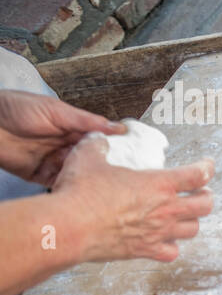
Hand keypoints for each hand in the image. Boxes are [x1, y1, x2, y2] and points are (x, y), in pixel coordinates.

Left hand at [0, 89, 123, 185]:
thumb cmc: (14, 108)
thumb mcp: (55, 110)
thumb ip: (85, 121)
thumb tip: (117, 127)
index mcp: (73, 129)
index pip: (101, 139)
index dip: (116, 147)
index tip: (134, 155)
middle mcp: (66, 146)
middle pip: (92, 159)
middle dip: (105, 166)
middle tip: (120, 173)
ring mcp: (54, 162)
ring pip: (79, 173)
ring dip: (88, 178)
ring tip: (102, 183)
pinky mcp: (41, 175)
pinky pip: (60, 183)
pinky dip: (69, 186)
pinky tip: (79, 187)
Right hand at [52, 137, 214, 263]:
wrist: (69, 227)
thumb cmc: (80, 193)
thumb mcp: (88, 157)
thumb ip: (99, 145)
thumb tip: (99, 138)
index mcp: (159, 184)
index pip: (198, 174)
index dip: (208, 168)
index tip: (208, 165)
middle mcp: (165, 209)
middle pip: (206, 205)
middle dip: (206, 197)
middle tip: (201, 193)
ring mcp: (158, 233)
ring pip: (193, 229)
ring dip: (191, 221)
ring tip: (185, 216)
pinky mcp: (146, 251)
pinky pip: (171, 253)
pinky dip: (172, 247)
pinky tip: (165, 242)